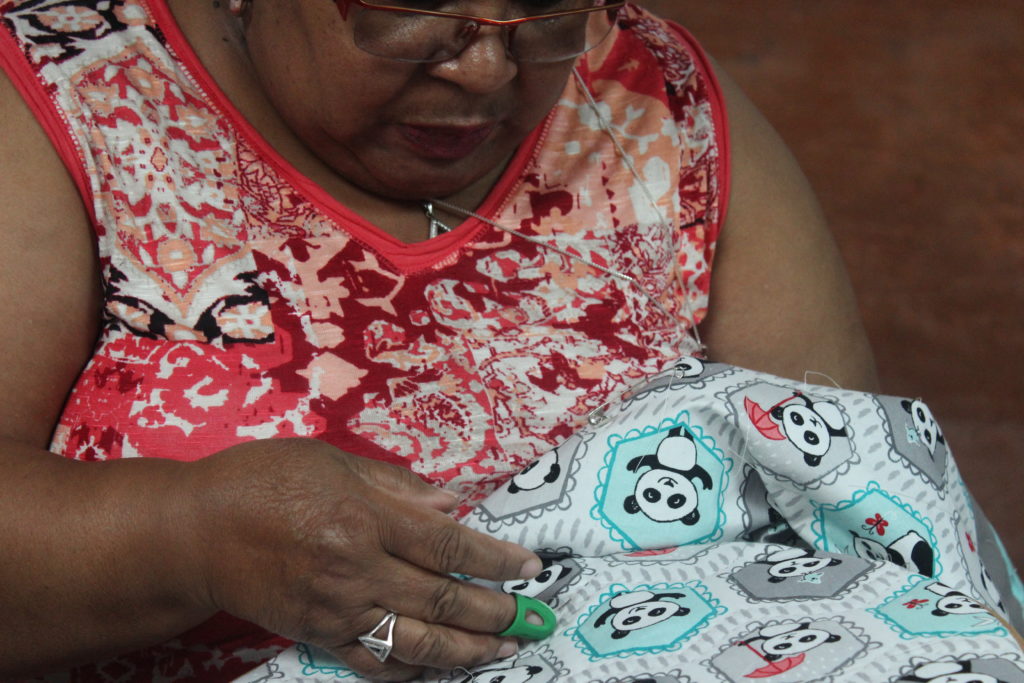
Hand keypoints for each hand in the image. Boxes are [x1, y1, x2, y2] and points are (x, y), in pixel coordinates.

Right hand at [179, 438, 540, 680]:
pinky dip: (412, 671)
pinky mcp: (319, 635)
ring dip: (469, 649)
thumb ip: (398, 486)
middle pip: (444, 599)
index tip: (529, 566)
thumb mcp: (333, 461)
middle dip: (497, 612)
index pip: (450, 546)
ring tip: (506, 649)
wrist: (196, 533)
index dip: (496, 560)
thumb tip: (452, 504)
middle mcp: (359, 570)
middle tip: (535, 617)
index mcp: (366, 518)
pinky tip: (440, 670)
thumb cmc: (263, 481)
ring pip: (419, 640)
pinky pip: (375, 662)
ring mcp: (339, 610)